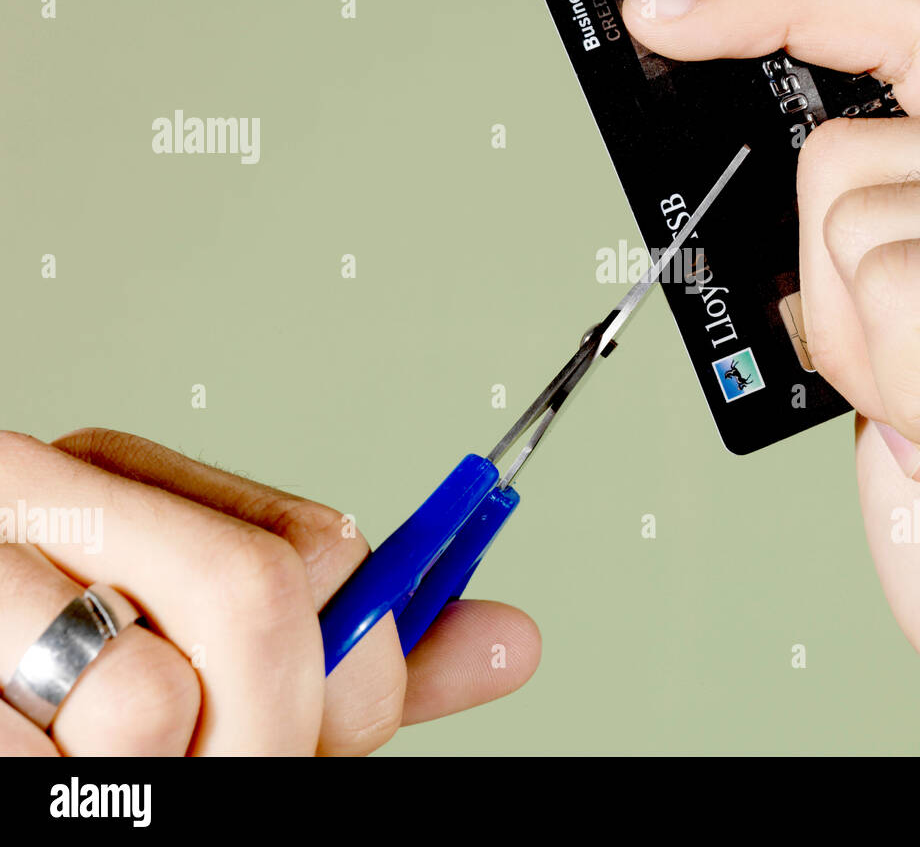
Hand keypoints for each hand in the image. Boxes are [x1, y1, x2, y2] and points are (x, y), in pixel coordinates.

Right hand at [0, 429, 539, 754]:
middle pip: (259, 598)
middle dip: (276, 730)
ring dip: (161, 773)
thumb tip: (516, 642)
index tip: (329, 725)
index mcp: (149, 482)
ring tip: (110, 763)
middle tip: (240, 765)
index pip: (325, 548)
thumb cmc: (98, 705)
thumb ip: (364, 660)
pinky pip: (40, 760)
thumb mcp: (246, 672)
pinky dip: (70, 794)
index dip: (357, 669)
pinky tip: (39, 760)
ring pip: (148, 695)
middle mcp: (59, 493)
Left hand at [623, 0, 919, 754]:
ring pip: (853, 219)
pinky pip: (901, 289)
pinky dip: (906, 391)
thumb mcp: (911, 355)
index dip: (777, 1)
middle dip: (834, 300)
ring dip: (876, 358)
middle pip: (842, 148)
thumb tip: (781, 197)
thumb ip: (873, 246)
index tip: (667, 13)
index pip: (911, 22)